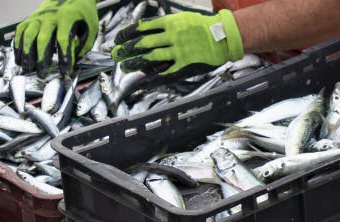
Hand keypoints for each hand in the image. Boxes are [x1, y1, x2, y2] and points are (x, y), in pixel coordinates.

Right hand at [15, 0, 97, 76]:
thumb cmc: (82, 14)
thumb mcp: (90, 28)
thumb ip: (83, 44)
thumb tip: (74, 60)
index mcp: (67, 18)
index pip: (63, 40)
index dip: (64, 57)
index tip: (65, 71)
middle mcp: (50, 17)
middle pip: (43, 39)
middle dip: (42, 58)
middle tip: (42, 73)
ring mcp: (38, 17)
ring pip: (28, 35)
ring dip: (27, 53)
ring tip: (28, 67)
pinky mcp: (31, 18)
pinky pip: (21, 31)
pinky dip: (19, 45)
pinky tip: (20, 57)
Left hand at [112, 10, 243, 76]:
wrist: (224, 37)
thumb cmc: (204, 27)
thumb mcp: (183, 18)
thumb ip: (166, 24)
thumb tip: (146, 30)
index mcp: (170, 22)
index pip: (141, 27)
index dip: (127, 34)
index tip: (118, 39)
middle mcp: (172, 36)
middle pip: (143, 43)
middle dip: (127, 50)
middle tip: (115, 55)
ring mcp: (178, 52)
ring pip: (150, 58)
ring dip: (135, 63)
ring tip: (124, 67)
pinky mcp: (185, 65)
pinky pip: (165, 74)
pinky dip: (151, 80)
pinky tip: (141, 84)